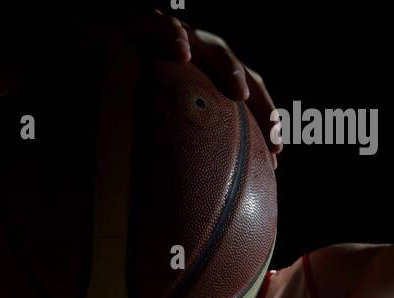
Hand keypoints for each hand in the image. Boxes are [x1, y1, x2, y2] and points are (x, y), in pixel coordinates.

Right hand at [137, 11, 282, 164]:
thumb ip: (184, 133)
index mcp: (216, 75)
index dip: (265, 123)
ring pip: (217, 51)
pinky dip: (175, 37)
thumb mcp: (165, 109)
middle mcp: (210, 56)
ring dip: (231, 70)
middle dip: (261, 104)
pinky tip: (180, 53)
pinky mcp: (157, 24)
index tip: (276, 155)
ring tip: (239, 93)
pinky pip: (168, 27)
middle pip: (246, 77)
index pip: (251, 98)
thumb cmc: (142, 80)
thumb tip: (189, 178)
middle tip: (273, 133)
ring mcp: (189, 40)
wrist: (117, 40)